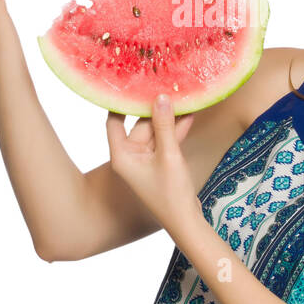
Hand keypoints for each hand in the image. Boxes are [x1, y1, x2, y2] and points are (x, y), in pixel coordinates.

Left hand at [105, 95, 200, 236]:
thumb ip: (165, 126)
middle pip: (138, 124)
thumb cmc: (171, 193)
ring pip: (155, 131)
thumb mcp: (168, 155)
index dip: (119, 102)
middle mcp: (130, 156)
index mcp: (122, 155)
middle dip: (152, 107)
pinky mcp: (159, 163)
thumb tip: (161, 97)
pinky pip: (165, 140)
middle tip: (163, 84)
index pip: (114, 122)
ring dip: (167, 117)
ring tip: (179, 94)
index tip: (126, 82)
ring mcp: (145, 160)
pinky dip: (175, 129)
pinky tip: (188, 113)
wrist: (185, 222)